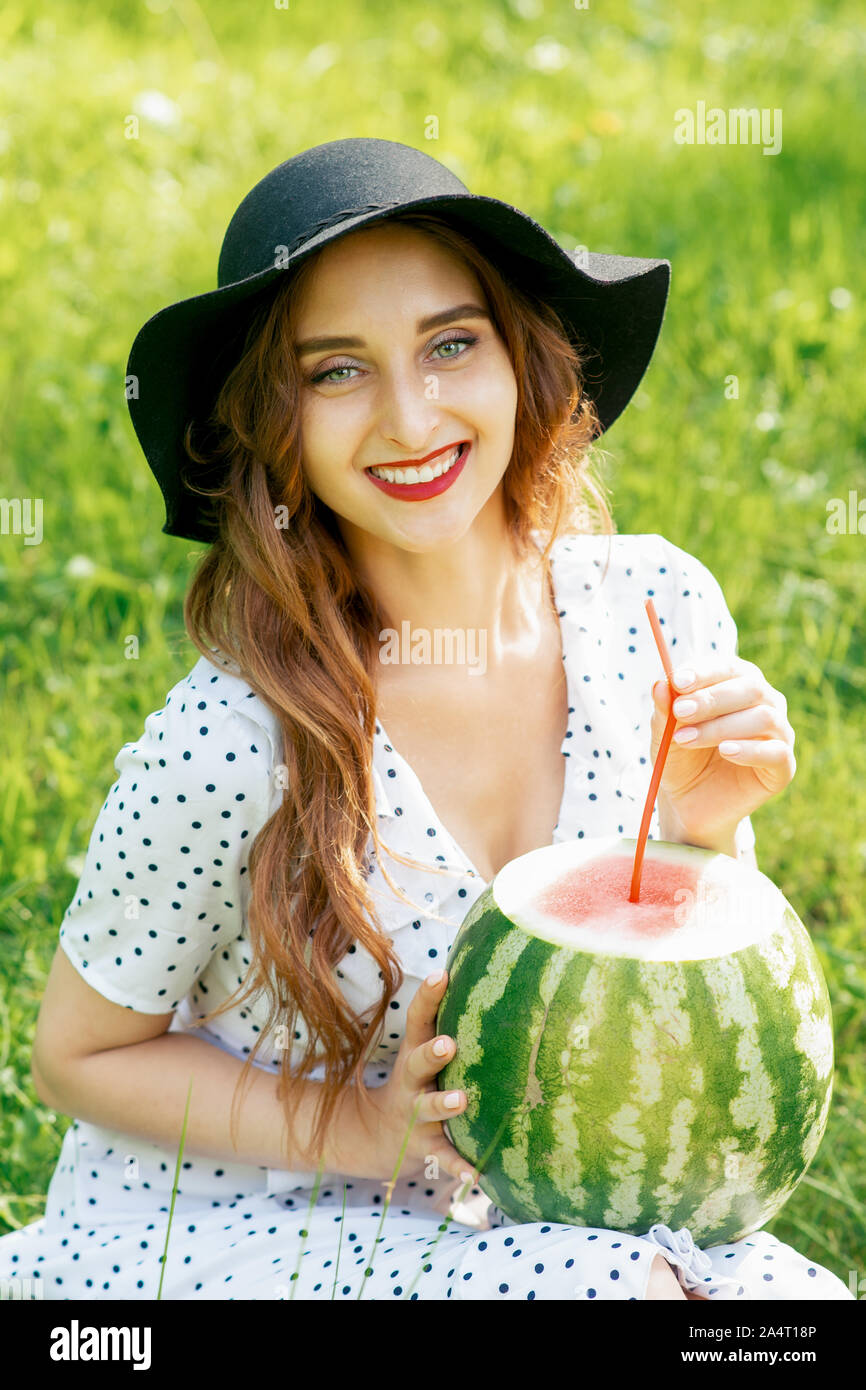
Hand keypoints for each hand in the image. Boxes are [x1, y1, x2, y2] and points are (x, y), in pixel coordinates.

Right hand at [361, 970, 476, 1189]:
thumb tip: (488, 976)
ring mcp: (415, 1116)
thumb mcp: (423, 1053)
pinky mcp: (423, 1147)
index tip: (441, 975)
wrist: (376, 1137)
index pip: (417, 1019)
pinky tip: (477, 1174)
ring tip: (461, 1101)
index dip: (428, 997)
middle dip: (432, 1053)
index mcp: (414, 1053)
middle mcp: (412, 1082)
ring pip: (428, 1110)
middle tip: (449, 1043)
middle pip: (417, 1063)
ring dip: (443, 1105)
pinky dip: (458, 1166)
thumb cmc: (418, 1082)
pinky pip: (442, 1158)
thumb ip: (446, 1023)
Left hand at [650, 657, 795, 846]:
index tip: (677, 681)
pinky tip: (725, 752)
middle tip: (680, 711)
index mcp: (739, 684)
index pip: (729, 667)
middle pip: (752, 687)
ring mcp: (779, 734)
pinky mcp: (783, 767)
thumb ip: (664, 710)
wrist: (688, 803)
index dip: (705, 672)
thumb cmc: (680, 758)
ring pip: (764, 718)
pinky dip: (749, 750)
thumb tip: (660, 684)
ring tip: (686, 739)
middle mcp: (766, 703)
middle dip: (712, 698)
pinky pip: (777, 753)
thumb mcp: (664, 734)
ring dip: (721, 726)